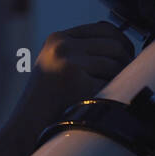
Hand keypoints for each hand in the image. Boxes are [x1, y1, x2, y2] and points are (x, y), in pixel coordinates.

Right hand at [7, 21, 135, 146]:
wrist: (28, 127)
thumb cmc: (47, 102)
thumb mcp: (58, 66)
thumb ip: (82, 52)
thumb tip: (122, 45)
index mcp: (57, 39)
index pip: (103, 28)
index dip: (121, 41)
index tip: (126, 57)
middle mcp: (62, 45)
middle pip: (114, 44)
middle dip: (125, 61)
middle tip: (125, 78)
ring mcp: (68, 60)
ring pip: (116, 63)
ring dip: (119, 79)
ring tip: (107, 93)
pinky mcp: (76, 79)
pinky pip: (112, 82)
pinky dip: (111, 94)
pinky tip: (98, 102)